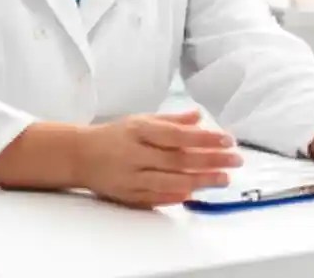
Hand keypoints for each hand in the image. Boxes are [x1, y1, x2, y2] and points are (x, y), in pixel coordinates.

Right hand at [77, 110, 241, 208]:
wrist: (78, 155)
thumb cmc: (114, 136)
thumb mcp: (141, 120)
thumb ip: (171, 120)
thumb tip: (199, 116)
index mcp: (139, 130)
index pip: (178, 135)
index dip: (205, 138)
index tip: (228, 140)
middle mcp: (135, 153)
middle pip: (179, 159)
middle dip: (211, 160)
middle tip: (235, 160)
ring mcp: (131, 176)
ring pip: (170, 180)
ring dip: (200, 180)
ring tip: (223, 179)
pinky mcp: (128, 194)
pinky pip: (155, 197)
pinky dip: (176, 196)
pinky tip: (195, 193)